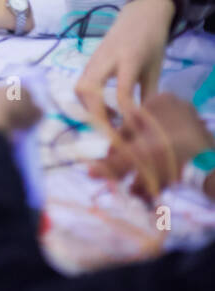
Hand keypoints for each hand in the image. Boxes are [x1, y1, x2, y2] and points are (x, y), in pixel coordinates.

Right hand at [75, 0, 173, 130]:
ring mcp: (94, 60)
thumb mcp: (155, 67)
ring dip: (90, 108)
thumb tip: (145, 121)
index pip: (122, 91)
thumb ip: (149, 93)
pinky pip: (81, 84)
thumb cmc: (151, 41)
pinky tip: (104, 108)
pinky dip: (88, 101)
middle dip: (95, 113)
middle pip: (87, 89)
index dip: (126, 112)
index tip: (133, 127)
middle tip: (110, 129)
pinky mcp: (89, 63)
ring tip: (108, 119)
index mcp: (129, 59)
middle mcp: (106, 59)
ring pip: (80, 88)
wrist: (139, 15)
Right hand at [91, 92, 214, 199]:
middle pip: (143, 137)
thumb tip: (88, 172)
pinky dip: (165, 167)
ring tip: (141, 190)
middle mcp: (175, 105)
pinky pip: (176, 150)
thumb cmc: (167, 152)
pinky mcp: (202, 137)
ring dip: (148, 169)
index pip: (127, 124)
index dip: (117, 148)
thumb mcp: (134, 157)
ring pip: (159, 146)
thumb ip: (111, 164)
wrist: (210, 165)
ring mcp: (191, 121)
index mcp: (156, 101)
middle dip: (134, 162)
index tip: (114, 165)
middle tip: (127, 179)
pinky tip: (158, 187)